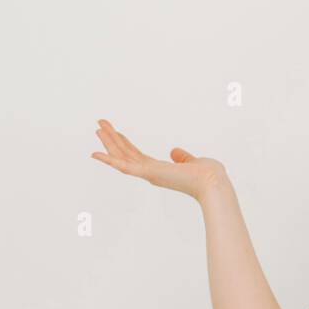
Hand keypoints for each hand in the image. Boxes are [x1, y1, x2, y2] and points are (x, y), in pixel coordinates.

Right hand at [90, 118, 226, 201]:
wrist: (213, 183)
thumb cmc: (208, 176)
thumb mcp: (193, 161)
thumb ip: (182, 157)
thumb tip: (174, 151)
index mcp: (160, 170)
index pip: (137, 155)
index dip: (125, 144)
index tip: (116, 133)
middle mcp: (151, 173)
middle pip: (125, 154)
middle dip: (112, 139)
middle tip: (99, 124)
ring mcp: (148, 174)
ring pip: (122, 156)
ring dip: (108, 142)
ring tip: (97, 128)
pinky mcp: (149, 173)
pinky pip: (124, 166)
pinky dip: (109, 160)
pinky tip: (95, 153)